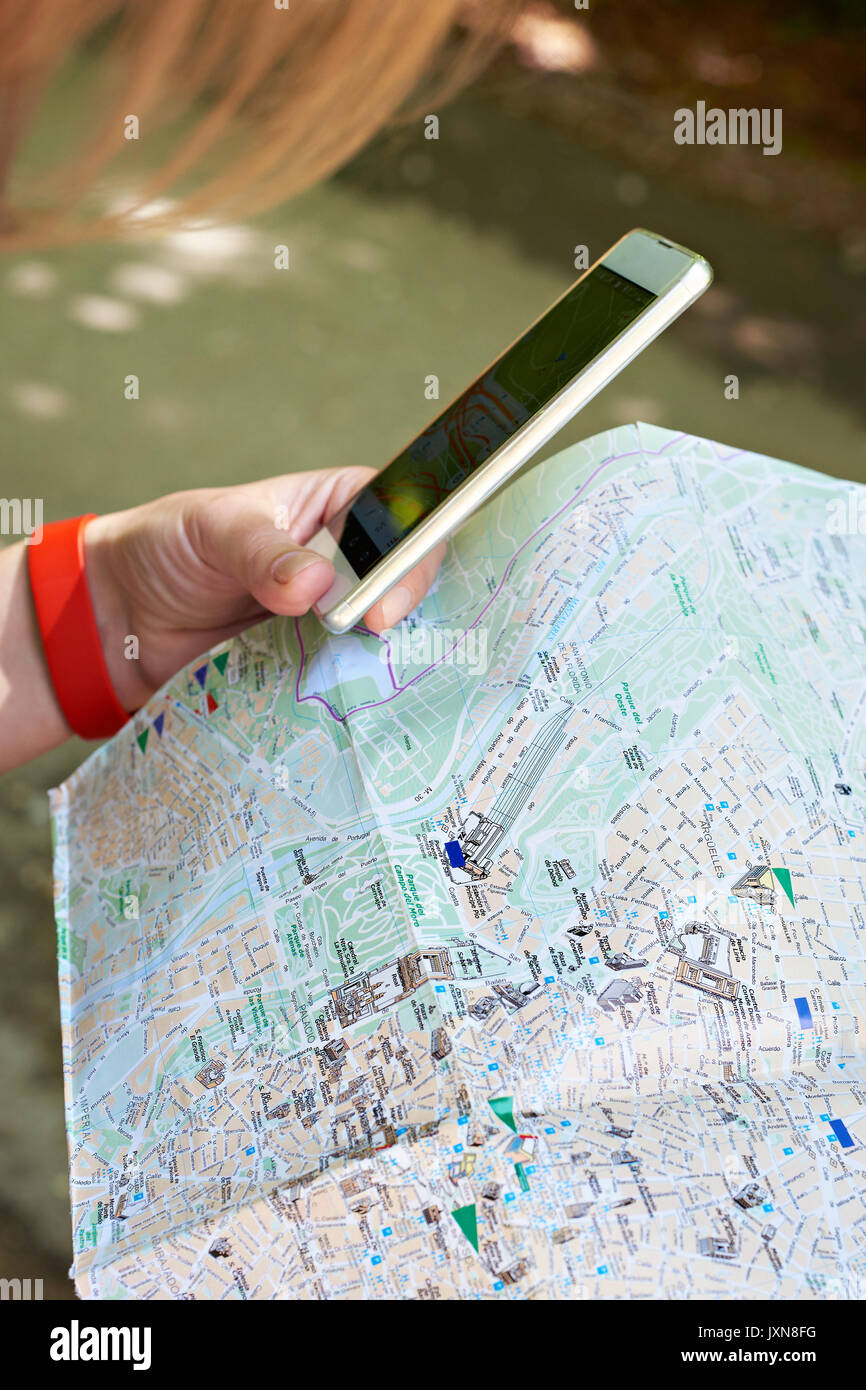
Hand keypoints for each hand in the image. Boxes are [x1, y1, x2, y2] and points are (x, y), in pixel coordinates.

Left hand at [84, 467, 444, 711]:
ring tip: (369, 685)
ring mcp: (333, 620)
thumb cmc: (168, 547)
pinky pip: (345, 682)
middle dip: (400, 618)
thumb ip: (262, 552)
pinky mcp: (313, 666)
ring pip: (383, 642)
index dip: (408, 560)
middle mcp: (348, 563)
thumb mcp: (212, 531)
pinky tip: (348, 711)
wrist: (119, 616)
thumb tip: (314, 583)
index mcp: (339, 507)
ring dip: (379, 664)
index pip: (402, 523)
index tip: (383, 607)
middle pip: (405, 589)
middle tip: (375, 646)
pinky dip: (348, 697)